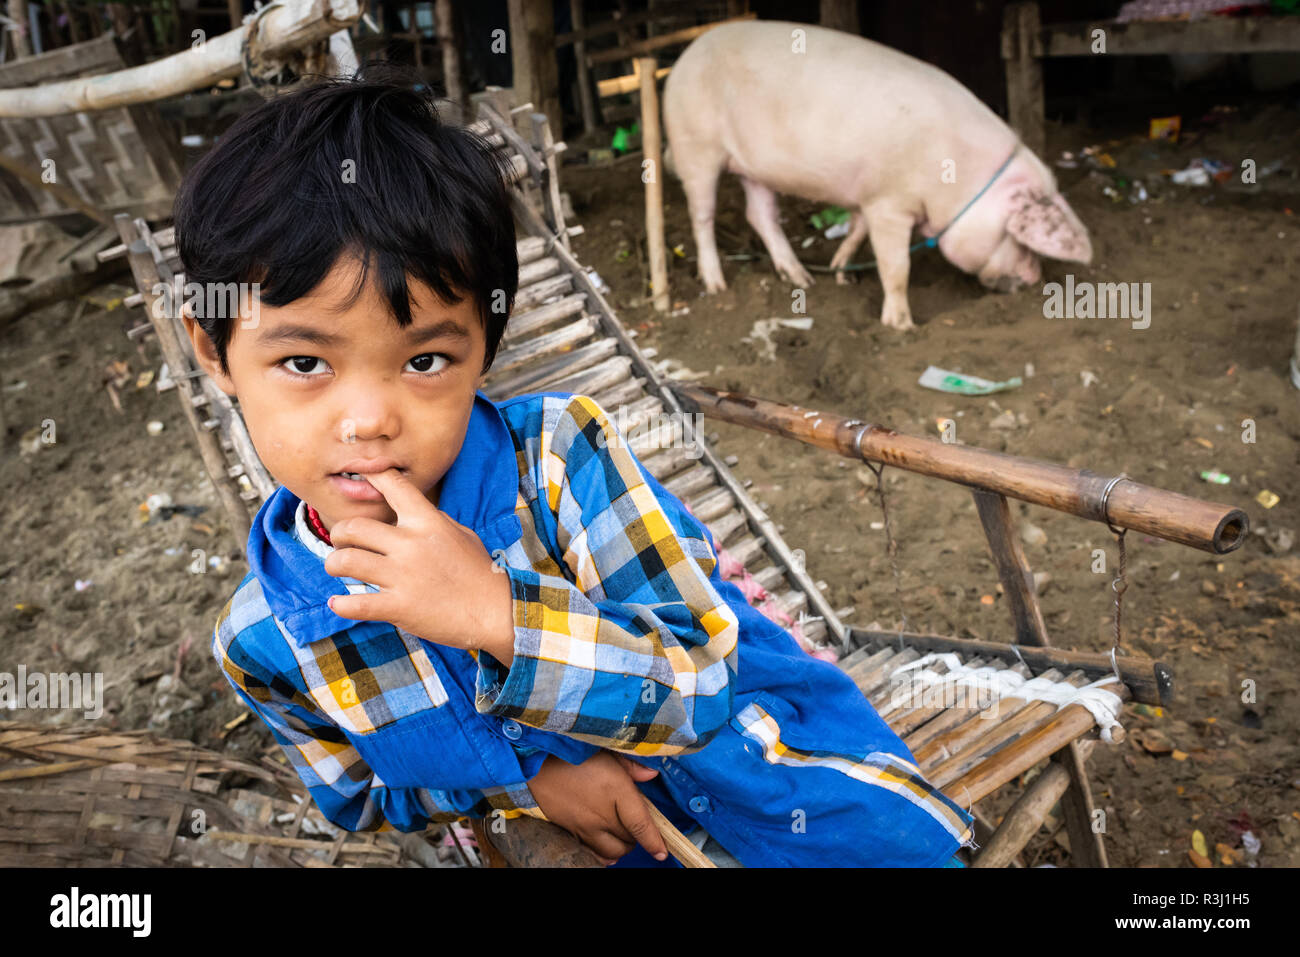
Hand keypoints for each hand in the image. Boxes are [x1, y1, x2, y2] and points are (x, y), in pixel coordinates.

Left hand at [323, 468, 514, 663]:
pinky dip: (341, 605)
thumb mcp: (461, 535)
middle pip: (354, 527)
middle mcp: (411, 544)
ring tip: (337, 568)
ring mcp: (403, 576)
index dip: (372, 476)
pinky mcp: (399, 607)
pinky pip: (356, 604)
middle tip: (340, 541)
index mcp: (427, 522)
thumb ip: (432, 522)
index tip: (361, 477)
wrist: (497, 611)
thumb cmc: (481, 572)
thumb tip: (410, 512)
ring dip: (334, 564)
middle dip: (338, 533)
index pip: (393, 486)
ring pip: (345, 561)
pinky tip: (338, 604)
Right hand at [527, 751, 668, 864]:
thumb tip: (651, 774)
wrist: (535, 764)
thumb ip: (631, 765)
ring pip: (612, 852)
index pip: (641, 825)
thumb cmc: (572, 753)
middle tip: (637, 824)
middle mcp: (602, 814)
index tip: (662, 852)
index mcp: (616, 791)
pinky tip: (605, 846)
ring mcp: (585, 827)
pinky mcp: (570, 832)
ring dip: (621, 847)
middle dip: (638, 837)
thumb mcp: (606, 751)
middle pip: (629, 841)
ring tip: (622, 834)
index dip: (654, 841)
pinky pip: (593, 852)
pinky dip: (603, 853)